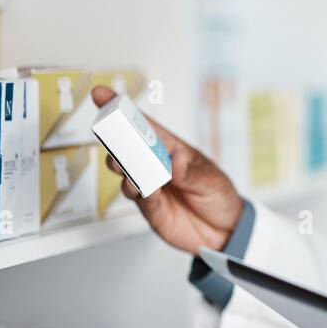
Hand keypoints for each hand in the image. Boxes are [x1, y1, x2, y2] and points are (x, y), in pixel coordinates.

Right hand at [91, 86, 243, 253]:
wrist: (224, 232)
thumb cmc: (219, 196)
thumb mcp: (211, 180)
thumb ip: (192, 173)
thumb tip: (176, 161)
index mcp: (173, 149)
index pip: (145, 126)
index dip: (123, 110)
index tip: (102, 95)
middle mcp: (157, 166)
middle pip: (128, 147)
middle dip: (116, 138)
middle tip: (113, 135)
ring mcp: (151, 187)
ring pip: (127, 172)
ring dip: (123, 166)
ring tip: (127, 165)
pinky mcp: (150, 208)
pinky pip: (139, 197)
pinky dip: (138, 191)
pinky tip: (143, 188)